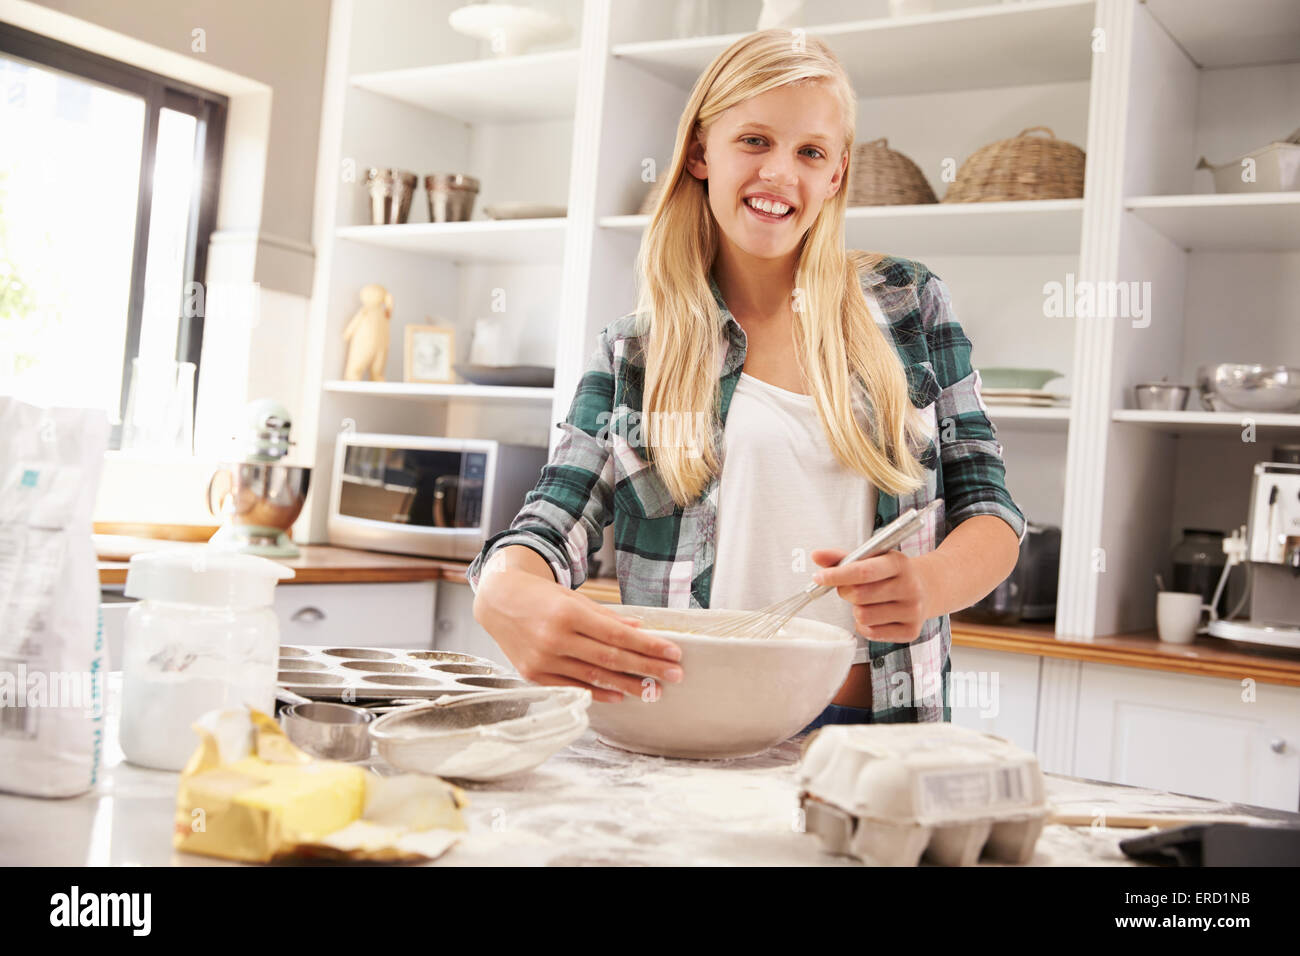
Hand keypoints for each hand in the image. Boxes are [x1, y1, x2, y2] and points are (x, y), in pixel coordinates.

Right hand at [472, 566, 682, 703]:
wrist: (498, 601)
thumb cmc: (541, 597)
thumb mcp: (574, 599)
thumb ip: (606, 617)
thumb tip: (640, 629)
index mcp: (567, 614)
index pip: (617, 635)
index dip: (648, 646)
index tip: (673, 652)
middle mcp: (554, 639)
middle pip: (611, 658)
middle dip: (647, 668)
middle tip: (675, 675)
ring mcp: (543, 660)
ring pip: (594, 677)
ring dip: (628, 685)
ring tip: (654, 690)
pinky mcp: (533, 676)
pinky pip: (573, 688)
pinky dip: (599, 693)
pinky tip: (620, 696)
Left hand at [809, 548, 940, 642]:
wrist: (929, 587)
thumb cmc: (892, 572)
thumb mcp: (873, 558)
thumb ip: (843, 557)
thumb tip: (816, 556)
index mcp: (899, 564)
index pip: (863, 571)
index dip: (837, 575)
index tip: (819, 577)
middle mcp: (910, 587)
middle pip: (859, 596)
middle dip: (845, 592)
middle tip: (848, 588)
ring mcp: (912, 611)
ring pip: (863, 616)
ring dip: (856, 609)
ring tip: (866, 602)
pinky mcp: (911, 631)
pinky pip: (871, 633)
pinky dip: (864, 625)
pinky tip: (873, 614)